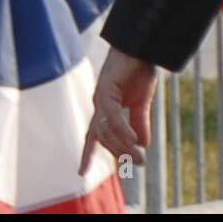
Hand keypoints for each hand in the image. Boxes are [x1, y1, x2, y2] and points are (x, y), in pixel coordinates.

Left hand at [78, 47, 156, 173]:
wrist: (141, 48)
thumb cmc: (139, 70)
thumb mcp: (142, 102)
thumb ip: (139, 123)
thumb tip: (142, 145)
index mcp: (105, 109)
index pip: (94, 135)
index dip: (87, 153)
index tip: (80, 173)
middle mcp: (99, 105)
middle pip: (103, 137)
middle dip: (120, 153)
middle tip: (139, 163)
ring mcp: (101, 97)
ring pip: (107, 129)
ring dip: (124, 145)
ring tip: (140, 156)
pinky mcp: (106, 88)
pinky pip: (112, 115)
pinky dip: (122, 129)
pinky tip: (133, 140)